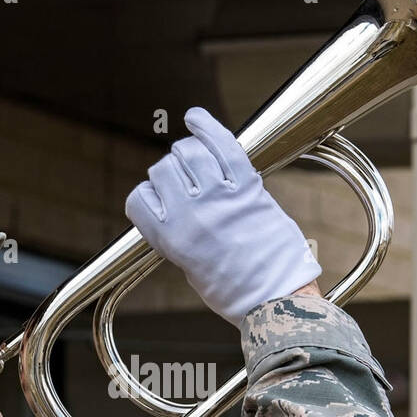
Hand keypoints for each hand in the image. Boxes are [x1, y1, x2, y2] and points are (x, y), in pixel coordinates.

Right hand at [125, 106, 321, 325]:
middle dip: (170, 172)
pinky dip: (206, 126)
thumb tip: (175, 202)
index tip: (161, 199)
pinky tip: (196, 119)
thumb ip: (177, 234)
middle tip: (186, 182)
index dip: (148, 196)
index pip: (139, 199)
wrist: (277, 297)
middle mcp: (190, 215)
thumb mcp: (189, 268)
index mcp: (171, 240)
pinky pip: (222, 144)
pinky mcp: (247, 187)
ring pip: (188, 153)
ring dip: (188, 151)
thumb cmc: (236, 290)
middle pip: (162, 170)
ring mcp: (219, 198)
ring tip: (195, 158)